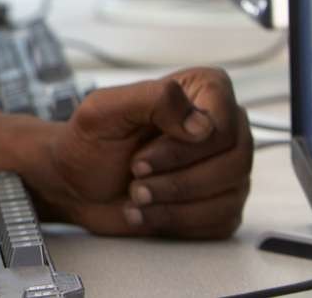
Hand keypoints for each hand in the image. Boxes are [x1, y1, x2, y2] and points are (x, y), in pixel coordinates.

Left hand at [27, 67, 252, 238]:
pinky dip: (176, 220)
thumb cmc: (91, 141)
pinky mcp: (222, 206)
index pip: (225, 122)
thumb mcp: (104, 109)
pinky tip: (147, 211)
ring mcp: (228, 170)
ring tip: (135, 194)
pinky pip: (220, 221)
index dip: (184, 147)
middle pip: (234, 160)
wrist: (77, 184)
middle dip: (175, 176)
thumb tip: (202, 125)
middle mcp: (223, 129)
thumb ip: (152, 99)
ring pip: (229, 193)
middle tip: (135, 174)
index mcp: (202, 91)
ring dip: (172, 200)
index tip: (143, 156)